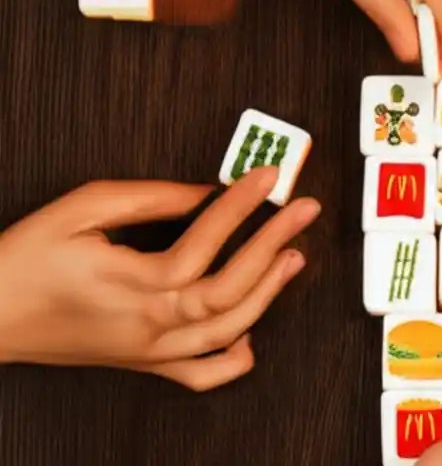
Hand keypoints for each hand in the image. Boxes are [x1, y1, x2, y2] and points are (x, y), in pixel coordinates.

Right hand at [0, 168, 318, 391]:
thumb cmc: (23, 261)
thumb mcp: (80, 210)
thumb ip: (149, 199)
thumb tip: (204, 190)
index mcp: (130, 282)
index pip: (205, 243)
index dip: (241, 206)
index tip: (269, 177)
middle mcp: (147, 323)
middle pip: (229, 290)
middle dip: (274, 244)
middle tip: (304, 211)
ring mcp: (150, 350)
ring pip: (228, 331)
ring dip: (269, 292)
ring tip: (293, 256)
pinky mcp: (145, 363)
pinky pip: (202, 374)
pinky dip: (236, 356)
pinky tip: (253, 330)